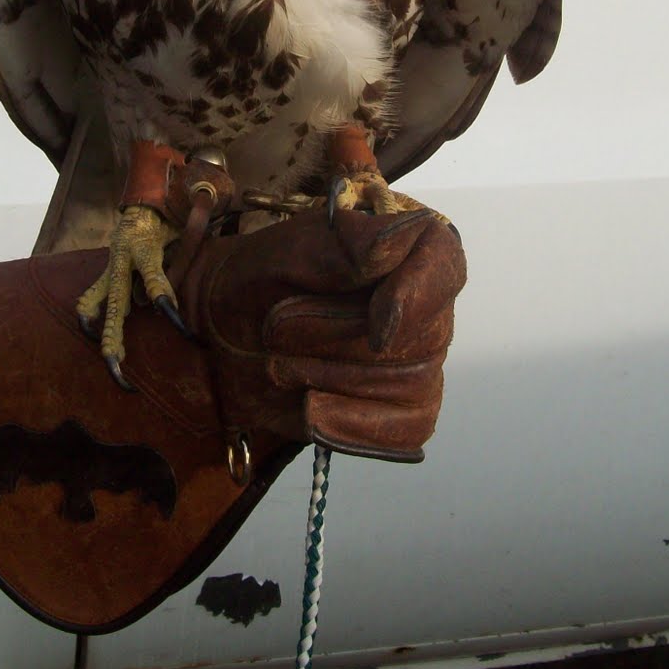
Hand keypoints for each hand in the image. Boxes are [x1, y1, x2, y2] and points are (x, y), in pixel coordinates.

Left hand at [178, 207, 463, 460]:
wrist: (224, 330)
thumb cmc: (262, 277)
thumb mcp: (291, 250)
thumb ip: (350, 245)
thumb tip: (402, 238)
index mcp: (408, 246)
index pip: (444, 263)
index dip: (417, 296)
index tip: (377, 325)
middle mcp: (425, 303)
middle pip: (420, 338)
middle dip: (337, 339)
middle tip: (275, 326)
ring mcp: (420, 360)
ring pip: (409, 385)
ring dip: (329, 377)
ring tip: (278, 362)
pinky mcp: (401, 411)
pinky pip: (404, 430)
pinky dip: (351, 424)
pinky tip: (309, 407)